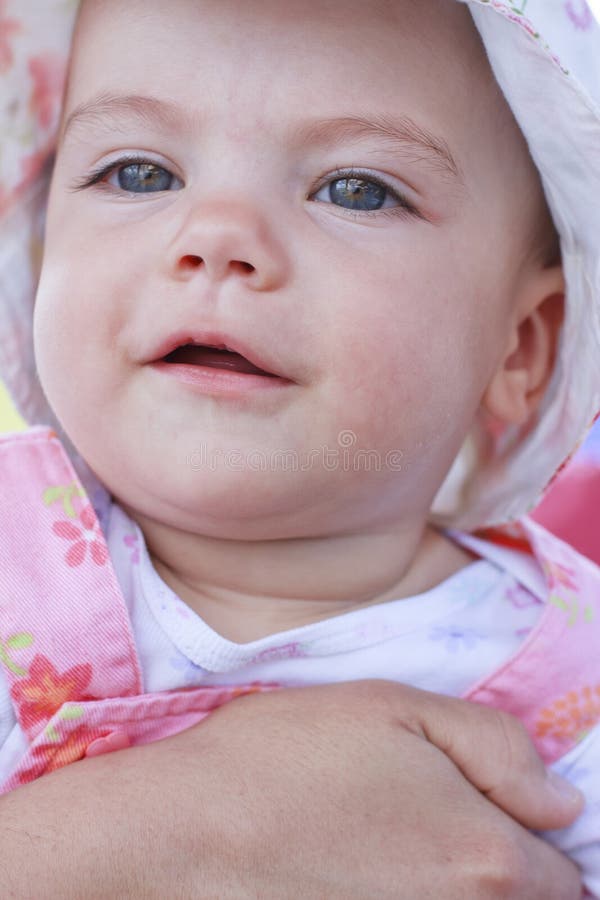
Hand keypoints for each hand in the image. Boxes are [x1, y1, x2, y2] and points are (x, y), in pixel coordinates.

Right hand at [0, 681, 581, 897]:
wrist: (183, 831)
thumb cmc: (288, 756)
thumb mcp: (396, 708)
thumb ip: (497, 747)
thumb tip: (561, 803)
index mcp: (487, 858)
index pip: (564, 877)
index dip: (535, 840)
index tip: (492, 813)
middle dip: (496, 870)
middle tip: (426, 826)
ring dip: (443, 886)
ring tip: (384, 847)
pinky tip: (354, 874)